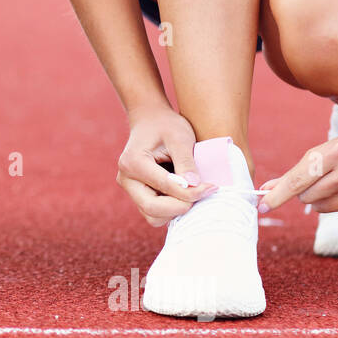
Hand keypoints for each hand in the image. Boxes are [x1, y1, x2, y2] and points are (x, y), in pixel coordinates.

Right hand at [116, 103, 215, 226]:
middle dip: (180, 207)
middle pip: (151, 209)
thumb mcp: (180, 138)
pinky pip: (154, 212)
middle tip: (202, 194)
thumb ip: (186, 162)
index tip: (212, 187)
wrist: (150, 121)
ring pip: (152, 216)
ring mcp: (130, 189)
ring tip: (191, 191)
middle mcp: (126, 179)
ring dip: (175, 210)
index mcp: (133, 162)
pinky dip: (171, 208)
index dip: (190, 192)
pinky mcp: (137, 195)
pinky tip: (183, 192)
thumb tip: (195, 186)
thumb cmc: (166, 125)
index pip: (163, 187)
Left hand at [258, 107, 337, 215]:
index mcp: (335, 154)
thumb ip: (295, 173)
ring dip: (322, 199)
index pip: (298, 180)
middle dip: (307, 191)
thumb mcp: (323, 151)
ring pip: (321, 208)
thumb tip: (266, 189)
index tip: (261, 205)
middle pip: (307, 197)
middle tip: (323, 177)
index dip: (277, 195)